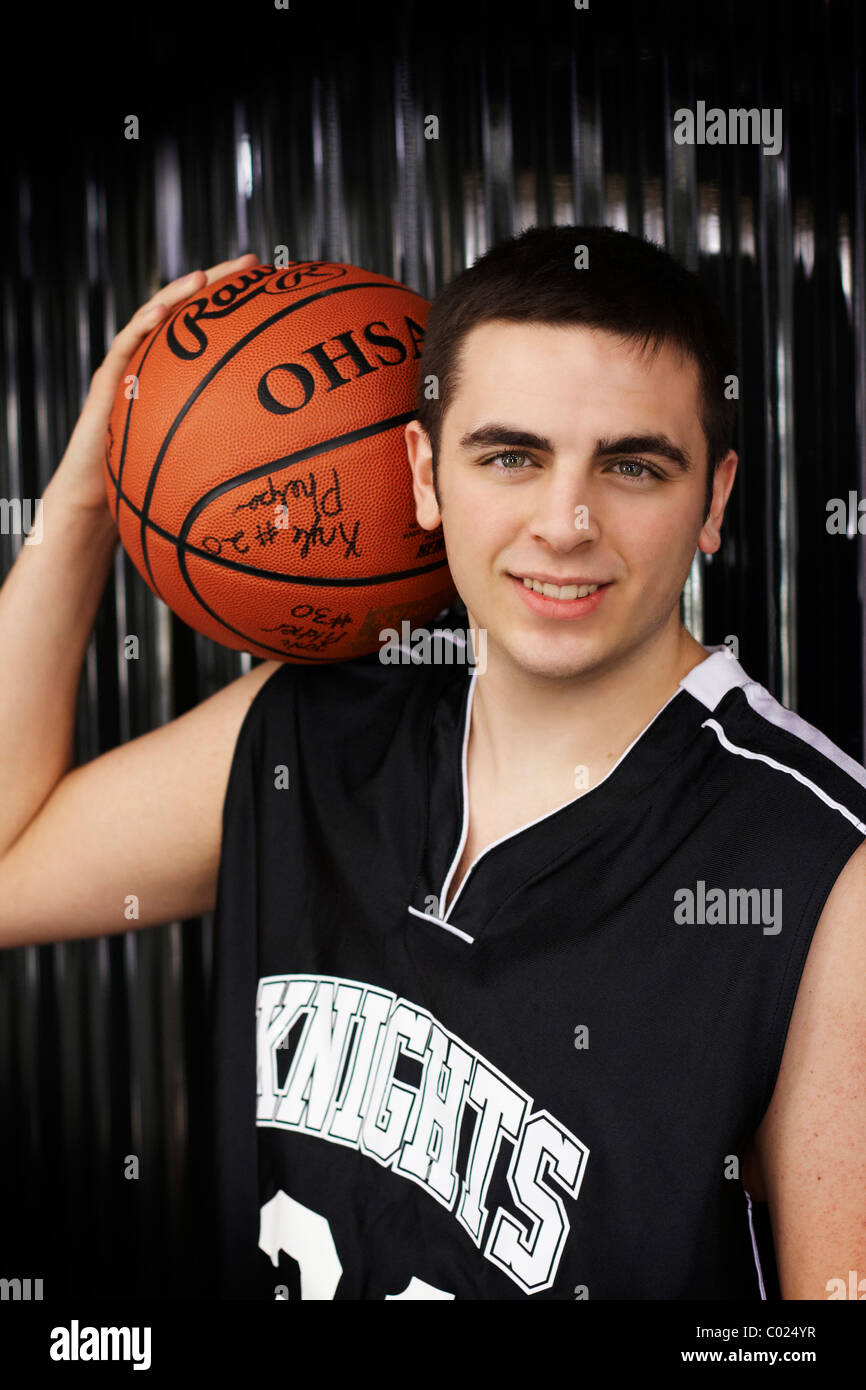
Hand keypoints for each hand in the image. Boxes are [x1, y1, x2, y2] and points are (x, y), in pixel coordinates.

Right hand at [49, 253, 259, 516]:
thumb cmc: (151, 482)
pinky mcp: (107, 380)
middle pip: (186, 310)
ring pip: (153, 318)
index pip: (210, 327)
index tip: (273, 285)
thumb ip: (233, 441)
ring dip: (176, 294)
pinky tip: (162, 314)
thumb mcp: (203, 456)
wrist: (100, 499)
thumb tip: (289, 449)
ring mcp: (128, 366)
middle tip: (250, 263)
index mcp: (178, 372)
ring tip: (202, 277)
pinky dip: (142, 326)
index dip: (238, 305)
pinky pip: (125, 346)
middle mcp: (153, 361)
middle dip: (216, 282)